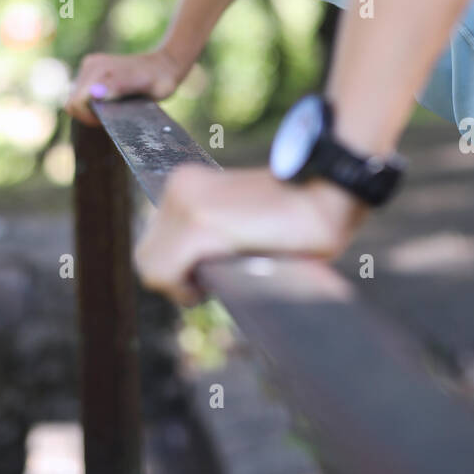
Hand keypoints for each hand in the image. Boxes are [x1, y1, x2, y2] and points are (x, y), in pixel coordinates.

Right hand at [64, 46, 186, 126]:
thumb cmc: (158, 78)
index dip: (87, 117)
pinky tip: (112, 104)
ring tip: (115, 109)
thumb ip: (118, 86)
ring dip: (91, 110)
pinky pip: (84, 96)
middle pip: (74, 101)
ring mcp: (91, 69)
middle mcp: (89, 66)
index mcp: (96, 68)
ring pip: (77, 100)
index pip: (76, 102)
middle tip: (113, 117)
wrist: (165, 67)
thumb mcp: (142, 83)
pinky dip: (93, 105)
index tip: (107, 121)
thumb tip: (94, 94)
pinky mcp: (94, 74)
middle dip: (88, 114)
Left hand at [133, 164, 370, 307]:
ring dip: (181, 286)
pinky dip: (184, 290)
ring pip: (150, 267)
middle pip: (147, 256)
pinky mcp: (199, 224)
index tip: (209, 273)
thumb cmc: (298, 213)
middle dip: (176, 279)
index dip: (179, 268)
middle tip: (212, 281)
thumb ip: (211, 237)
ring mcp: (186, 203)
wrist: (327, 191)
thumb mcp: (240, 221)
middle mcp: (178, 187)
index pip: (156, 241)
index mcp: (186, 183)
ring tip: (218, 281)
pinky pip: (165, 274)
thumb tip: (192, 274)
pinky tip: (216, 283)